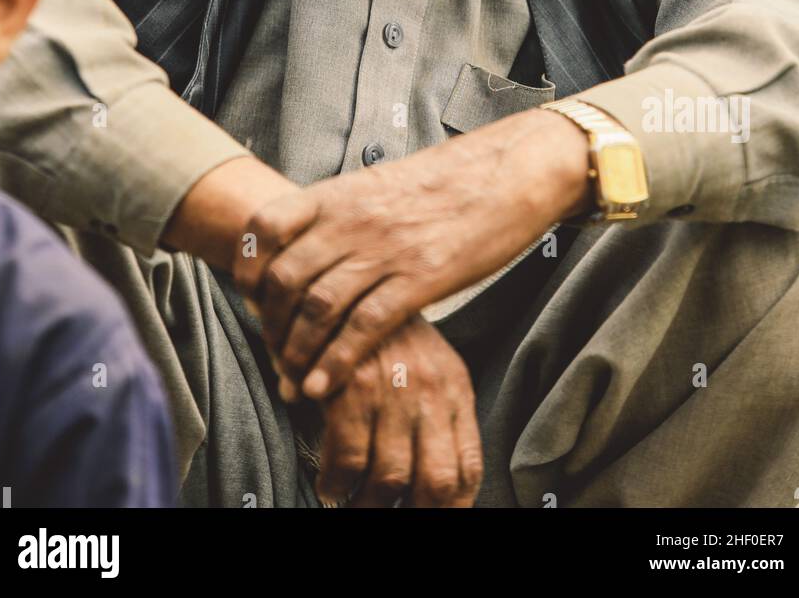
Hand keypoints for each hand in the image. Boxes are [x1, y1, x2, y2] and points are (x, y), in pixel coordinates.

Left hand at [237, 108, 590, 399]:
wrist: (509, 171)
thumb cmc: (449, 181)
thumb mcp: (382, 184)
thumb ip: (343, 211)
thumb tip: (312, 239)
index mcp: (340, 193)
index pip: (267, 226)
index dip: (247, 267)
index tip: (249, 299)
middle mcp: (353, 220)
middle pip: (285, 277)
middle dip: (271, 324)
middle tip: (272, 352)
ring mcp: (385, 249)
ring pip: (318, 307)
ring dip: (297, 352)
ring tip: (291, 381)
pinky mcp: (420, 279)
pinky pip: (363, 328)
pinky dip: (335, 364)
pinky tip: (322, 387)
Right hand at [313, 315, 482, 507]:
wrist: (347, 279)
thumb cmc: (385, 332)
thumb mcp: (428, 364)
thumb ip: (438, 414)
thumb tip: (436, 481)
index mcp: (454, 388)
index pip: (467, 466)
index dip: (452, 508)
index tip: (433, 517)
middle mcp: (431, 392)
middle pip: (436, 482)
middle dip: (416, 515)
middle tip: (391, 518)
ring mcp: (393, 390)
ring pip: (390, 479)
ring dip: (369, 506)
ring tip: (356, 506)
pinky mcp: (352, 385)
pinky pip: (347, 458)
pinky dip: (337, 483)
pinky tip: (330, 485)